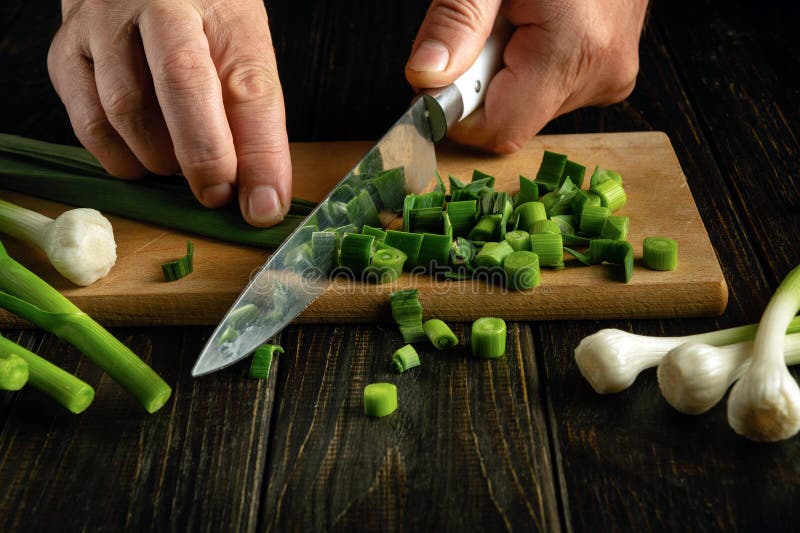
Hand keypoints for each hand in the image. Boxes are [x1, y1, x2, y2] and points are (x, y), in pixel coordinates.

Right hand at [48, 0, 290, 226]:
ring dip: (161, 159)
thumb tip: (263, 202)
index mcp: (209, 3)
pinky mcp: (65, 55)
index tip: (263, 205)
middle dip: (205, 157)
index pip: (243, 81)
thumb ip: (257, 120)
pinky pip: (89, 125)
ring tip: (181, 164)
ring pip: (126, 112)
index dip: (258, 152)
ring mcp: (97, 26)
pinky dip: (121, 157)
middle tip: (218, 194)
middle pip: (181, 85)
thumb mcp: (245, 50)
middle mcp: (147, 2)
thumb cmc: (202, 19)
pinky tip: (143, 156)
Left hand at [405, 0, 648, 152]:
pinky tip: (536, 26)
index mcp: (574, 50)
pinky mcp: (609, 73)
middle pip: (512, 119)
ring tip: (519, 18)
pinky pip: (550, 90)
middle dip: (483, 82)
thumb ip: (455, 22)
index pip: (499, 130)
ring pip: (529, 106)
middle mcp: (599, 75)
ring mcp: (609, 77)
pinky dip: (529, 66)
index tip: (443, 76)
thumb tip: (425, 77)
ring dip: (506, 72)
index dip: (459, 111)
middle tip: (488, 27)